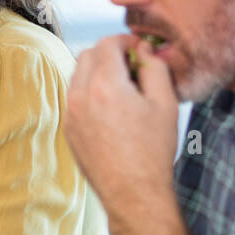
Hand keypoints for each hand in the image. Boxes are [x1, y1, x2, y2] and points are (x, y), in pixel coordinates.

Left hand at [65, 35, 178, 209]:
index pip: (107, 43)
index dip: (126, 41)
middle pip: (88, 55)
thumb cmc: (153, 150)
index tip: (140, 51)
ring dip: (97, 72)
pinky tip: (112, 110)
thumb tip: (143, 51)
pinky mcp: (69, 129)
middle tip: (133, 68)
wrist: (133, 193)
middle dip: (110, 54)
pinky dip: (90, 93)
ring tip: (123, 90)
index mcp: (105, 85)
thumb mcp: (165, 103)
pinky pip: (75, 98)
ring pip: (78, 75)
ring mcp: (70, 114)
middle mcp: (80, 96)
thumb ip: (154, 68)